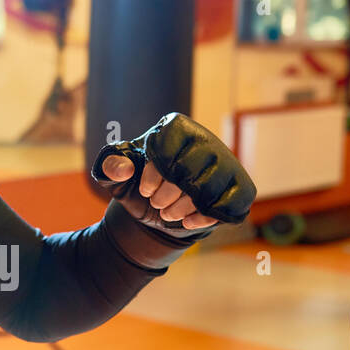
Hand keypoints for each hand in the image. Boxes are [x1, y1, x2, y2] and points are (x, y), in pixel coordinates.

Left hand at [93, 113, 256, 237]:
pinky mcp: (238, 186)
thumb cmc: (140, 184)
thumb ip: (110, 168)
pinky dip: (204, 218)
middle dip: (167, 195)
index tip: (145, 190)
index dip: (155, 174)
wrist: (162, 206)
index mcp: (175, 128)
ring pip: (209, 189)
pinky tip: (187, 221)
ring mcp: (226, 163)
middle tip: (156, 204)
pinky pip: (228, 204)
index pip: (170, 148)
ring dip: (182, 208)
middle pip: (190, 170)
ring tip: (168, 213)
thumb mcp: (118, 177)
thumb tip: (123, 169)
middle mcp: (206, 139)